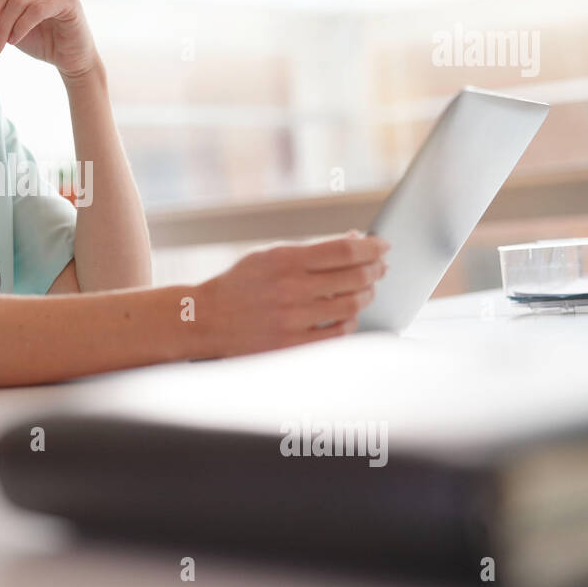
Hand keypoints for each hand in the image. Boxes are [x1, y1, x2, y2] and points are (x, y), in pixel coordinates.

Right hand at [199, 231, 389, 356]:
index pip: (345, 249)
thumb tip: (355, 241)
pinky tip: (348, 315)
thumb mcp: (268, 256)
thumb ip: (310, 250)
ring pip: (352, 305)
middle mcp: (290, 288)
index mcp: (285, 260)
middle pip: (355, 277)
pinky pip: (339, 333)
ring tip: (366, 290)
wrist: (205, 320)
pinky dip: (350, 322)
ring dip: (367, 295)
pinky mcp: (292, 345)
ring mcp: (292, 319)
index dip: (372, 247)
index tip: (382, 246)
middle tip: (379, 268)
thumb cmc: (240, 286)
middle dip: (375, 270)